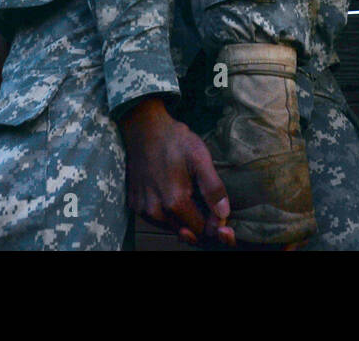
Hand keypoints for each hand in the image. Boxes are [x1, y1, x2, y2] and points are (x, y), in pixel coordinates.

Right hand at [119, 97, 234, 246]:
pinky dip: (168, 212)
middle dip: (200, 222)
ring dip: (184, 218)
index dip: (214, 224)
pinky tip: (173, 191)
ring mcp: (142, 209)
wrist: (143, 127)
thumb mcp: (200, 158)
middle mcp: (155, 211)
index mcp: (174, 202)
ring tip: (189, 192)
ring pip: (171, 226)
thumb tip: (224, 215)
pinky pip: (157, 218)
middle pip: (186, 231)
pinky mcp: (134, 205)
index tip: (220, 213)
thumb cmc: (174, 140)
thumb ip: (213, 189)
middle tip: (206, 201)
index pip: (200, 230)